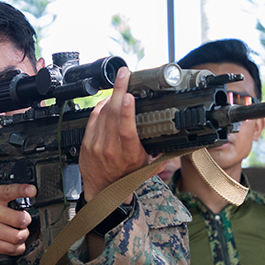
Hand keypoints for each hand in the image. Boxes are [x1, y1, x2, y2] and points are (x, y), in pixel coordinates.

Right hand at [0, 183, 35, 264]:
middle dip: (26, 222)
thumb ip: (6, 197)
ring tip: (17, 233)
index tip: (32, 190)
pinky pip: (13, 248)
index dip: (22, 190)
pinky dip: (17, 247)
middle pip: (20, 219)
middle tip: (21, 221)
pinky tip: (12, 242)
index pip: (9, 191)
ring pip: (19, 236)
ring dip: (22, 236)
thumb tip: (29, 199)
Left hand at [81, 67, 160, 202]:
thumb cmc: (126, 178)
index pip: (126, 130)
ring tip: (120, 82)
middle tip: (124, 74)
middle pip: (113, 114)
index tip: (129, 96)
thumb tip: (178, 149)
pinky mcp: (87, 141)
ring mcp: (96, 144)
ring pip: (103, 113)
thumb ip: (162, 159)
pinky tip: (109, 99)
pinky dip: (102, 106)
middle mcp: (110, 148)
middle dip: (119, 90)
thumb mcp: (146, 169)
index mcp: (128, 154)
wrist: (101, 190)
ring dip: (112, 95)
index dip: (127, 111)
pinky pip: (93, 118)